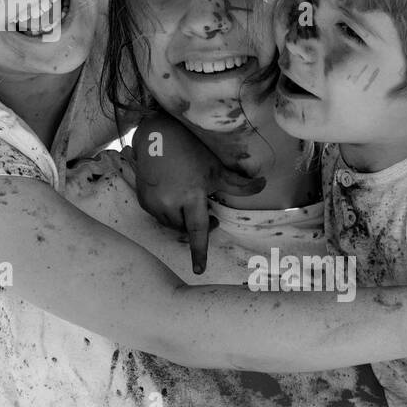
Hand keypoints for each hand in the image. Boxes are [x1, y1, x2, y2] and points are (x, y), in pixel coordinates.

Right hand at [131, 113, 262, 274]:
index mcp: (192, 195)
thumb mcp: (216, 168)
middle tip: (208, 216)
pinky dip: (168, 212)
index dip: (199, 252)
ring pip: (171, 225)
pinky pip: (159, 217)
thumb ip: (238, 184)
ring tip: (189, 204)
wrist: (157, 136)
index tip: (199, 270)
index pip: (197, 230)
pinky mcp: (143, 200)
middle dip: (197, 226)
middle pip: (185, 229)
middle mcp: (171, 202)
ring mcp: (154, 202)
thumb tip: (263, 185)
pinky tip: (172, 196)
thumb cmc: (191, 152)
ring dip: (182, 220)